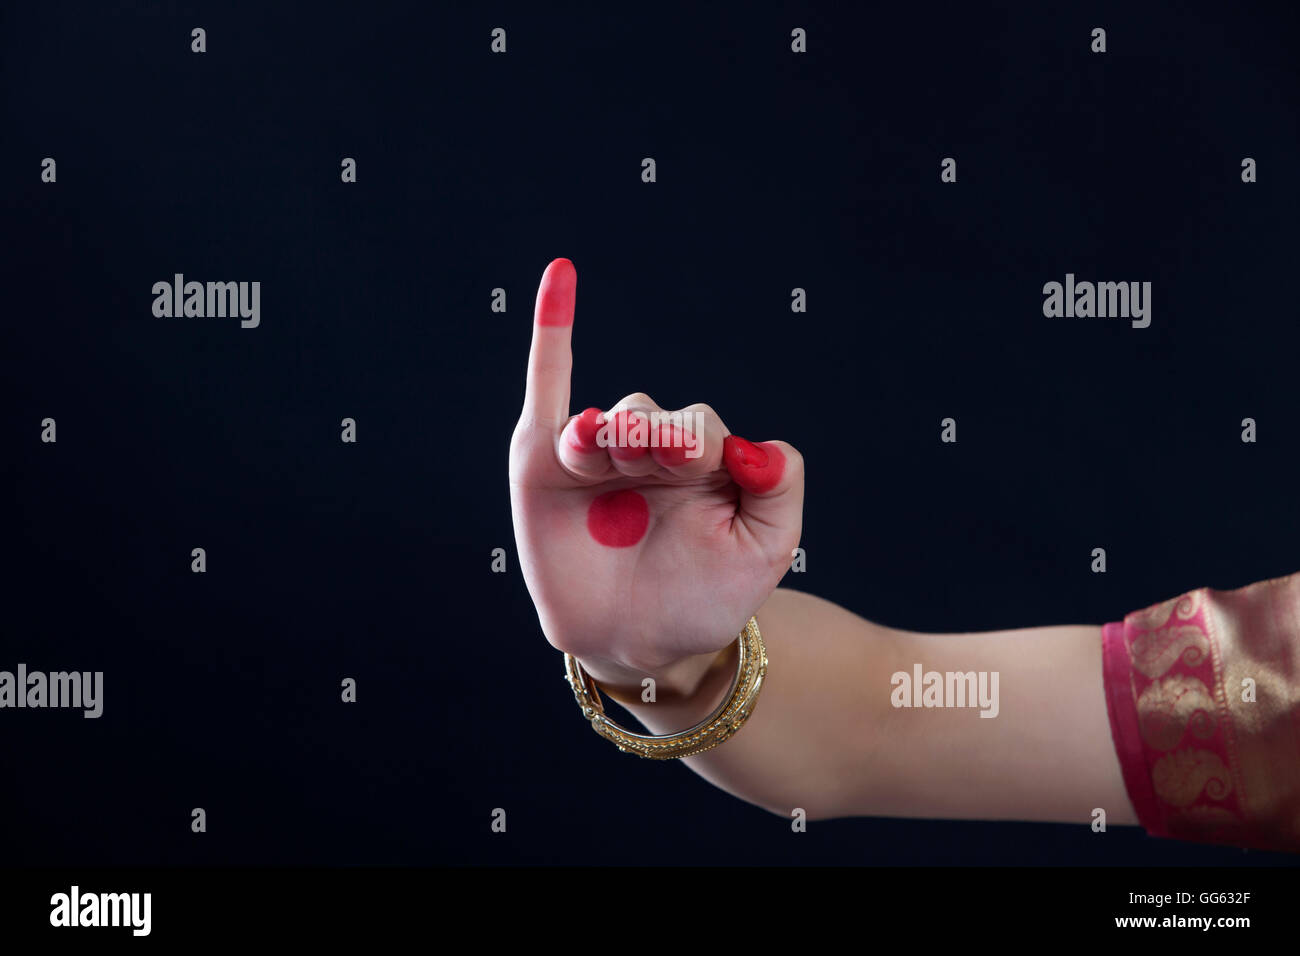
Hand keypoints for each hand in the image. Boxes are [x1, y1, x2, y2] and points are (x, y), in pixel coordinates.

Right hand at [509, 259, 804, 694]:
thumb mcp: (765, 550)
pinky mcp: (543, 463)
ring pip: (606, 418)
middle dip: (656, 438)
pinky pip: (547, 387)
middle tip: (655, 461)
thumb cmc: (705, 597)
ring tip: (610, 455)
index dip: (699, 442)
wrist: (641, 645)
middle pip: (653, 416)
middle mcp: (650, 451)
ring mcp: (596, 456)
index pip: (703, 428)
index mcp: (702, 464)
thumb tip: (760, 444)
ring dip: (612, 434)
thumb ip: (780, 492)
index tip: (700, 468)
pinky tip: (561, 275)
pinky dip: (552, 329)